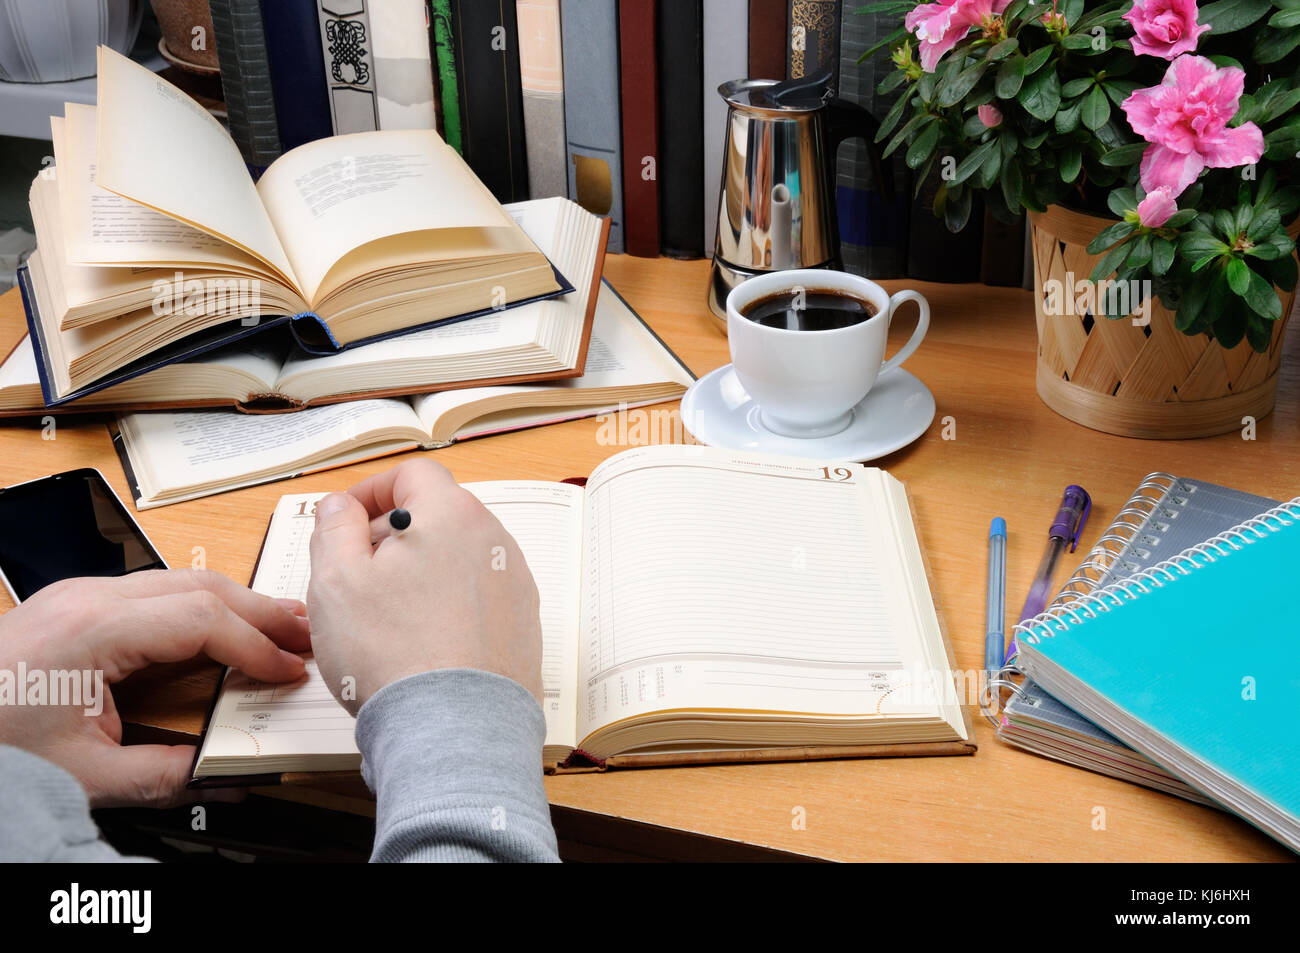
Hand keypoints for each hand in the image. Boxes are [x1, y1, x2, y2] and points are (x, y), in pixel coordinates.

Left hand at [0, 570, 309, 807]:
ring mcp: (80, 592)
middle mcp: (86, 597)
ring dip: (237, 603)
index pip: (199, 619)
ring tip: (281, 626)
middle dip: (262, 610)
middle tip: (307, 634)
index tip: (288, 671)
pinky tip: (226, 627)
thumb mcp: (86, 776)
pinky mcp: (77, 603)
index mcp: (89, 632)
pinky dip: (202, 608)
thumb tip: (227, 772)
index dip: (255, 645)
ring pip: (182, 580)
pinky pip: (157, 591)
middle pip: (200, 585)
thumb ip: (166, 775)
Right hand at [307, 458, 542, 713]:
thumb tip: (341, 507)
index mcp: (454, 515)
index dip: (372, 491)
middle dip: (392, 536)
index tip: (346, 519)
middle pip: (437, 515)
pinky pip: (476, 597)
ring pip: (456, 557)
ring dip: (419, 571)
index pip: (413, 474)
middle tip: (355, 572)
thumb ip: (334, 528)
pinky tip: (419, 641)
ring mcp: (513, 584)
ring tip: (384, 615)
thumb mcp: (336, 580)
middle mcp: (494, 541)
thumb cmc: (396, 656)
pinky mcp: (521, 624)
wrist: (453, 728)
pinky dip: (446, 605)